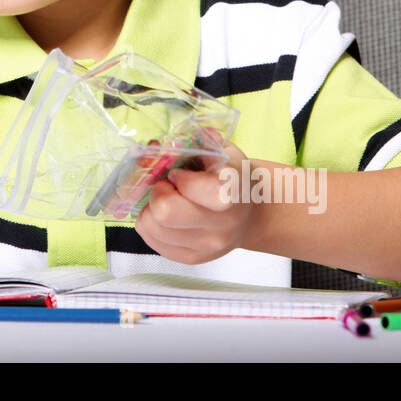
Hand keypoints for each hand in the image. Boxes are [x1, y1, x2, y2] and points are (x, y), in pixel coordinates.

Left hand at [133, 140, 259, 264]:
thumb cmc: (233, 178)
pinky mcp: (191, 258)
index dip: (179, 177)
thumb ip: (195, 142)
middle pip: (164, 212)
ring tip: (168, 200)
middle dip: (157, 192)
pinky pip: (150, 239)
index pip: (193, 188)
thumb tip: (156, 144)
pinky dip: (151, 223)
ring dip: (150, 208)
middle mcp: (220, 226)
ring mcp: (206, 247)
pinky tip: (168, 215)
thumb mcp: (223, 152)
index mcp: (232, 193)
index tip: (180, 173)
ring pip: (151, 226)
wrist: (251, 214)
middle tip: (167, 186)